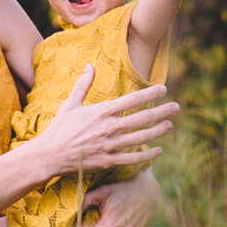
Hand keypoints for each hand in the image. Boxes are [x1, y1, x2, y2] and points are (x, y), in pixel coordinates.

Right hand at [32, 66, 177, 176]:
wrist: (49, 155)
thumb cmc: (59, 128)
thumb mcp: (70, 104)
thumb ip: (83, 84)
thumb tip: (89, 65)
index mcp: (101, 111)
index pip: (132, 100)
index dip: (150, 93)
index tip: (163, 89)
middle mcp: (109, 128)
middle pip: (142, 118)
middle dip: (162, 111)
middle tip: (177, 107)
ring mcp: (110, 145)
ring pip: (141, 138)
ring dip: (158, 131)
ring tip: (170, 125)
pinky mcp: (108, 161)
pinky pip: (133, 158)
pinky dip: (147, 155)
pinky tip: (158, 151)